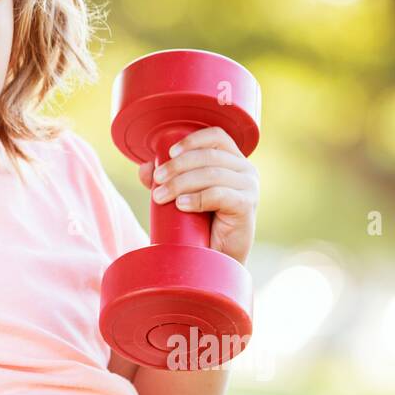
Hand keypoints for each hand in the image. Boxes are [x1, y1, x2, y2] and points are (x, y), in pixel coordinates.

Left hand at [138, 127, 258, 265]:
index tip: (169, 153)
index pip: (216, 136)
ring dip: (180, 183)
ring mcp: (249, 188)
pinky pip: (219, 194)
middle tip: (157, 182)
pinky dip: (197, 198)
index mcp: (233, 160)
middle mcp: (245, 170)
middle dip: (177, 167)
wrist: (218, 258)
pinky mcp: (246, 206)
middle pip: (208, 156)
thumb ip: (164, 178)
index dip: (192, 140)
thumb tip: (145, 167)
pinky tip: (181, 205)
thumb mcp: (180, 195)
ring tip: (161, 197)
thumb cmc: (201, 224)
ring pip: (211, 174)